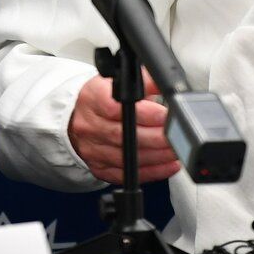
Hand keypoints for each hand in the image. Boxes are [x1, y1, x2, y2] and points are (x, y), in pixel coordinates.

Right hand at [67, 72, 181, 184]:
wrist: (78, 116)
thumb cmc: (101, 98)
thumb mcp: (118, 80)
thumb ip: (144, 80)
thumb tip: (167, 83)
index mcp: (92, 97)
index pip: (116, 107)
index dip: (144, 113)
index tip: (165, 115)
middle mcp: (89, 124)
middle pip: (123, 135)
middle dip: (156, 137)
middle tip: (176, 134)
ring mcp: (92, 148)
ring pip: (126, 157)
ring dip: (157, 156)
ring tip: (176, 150)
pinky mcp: (99, 167)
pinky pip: (126, 174)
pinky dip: (151, 171)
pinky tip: (167, 165)